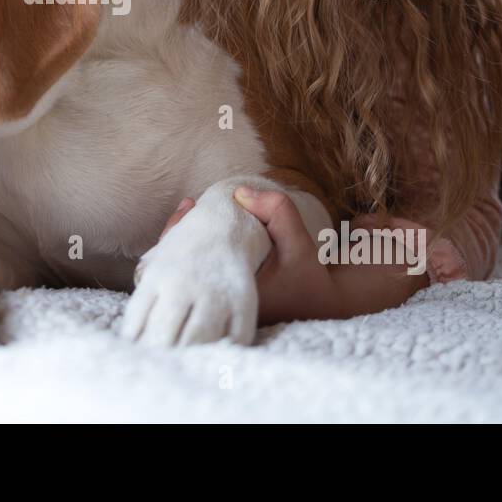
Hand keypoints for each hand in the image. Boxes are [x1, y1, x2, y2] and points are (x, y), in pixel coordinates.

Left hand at [159, 188, 341, 323]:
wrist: (323, 305)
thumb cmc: (308, 276)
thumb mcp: (299, 242)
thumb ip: (277, 213)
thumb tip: (239, 193)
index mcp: (233, 299)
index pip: (193, 267)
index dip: (183, 233)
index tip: (191, 205)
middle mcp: (220, 308)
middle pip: (180, 271)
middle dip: (178, 235)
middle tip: (188, 205)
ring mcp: (219, 308)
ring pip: (185, 275)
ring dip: (182, 244)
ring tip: (189, 212)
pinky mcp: (222, 303)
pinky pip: (196, 277)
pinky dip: (194, 254)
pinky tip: (198, 229)